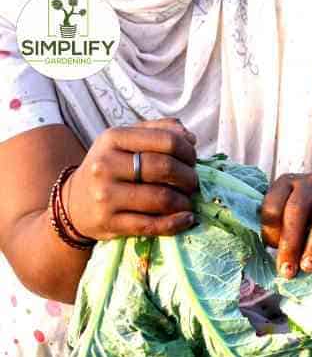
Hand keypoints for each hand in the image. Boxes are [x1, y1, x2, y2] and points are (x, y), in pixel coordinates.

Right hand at [66, 119, 198, 239]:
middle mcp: (106, 165)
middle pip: (165, 168)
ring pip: (162, 198)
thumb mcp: (126, 141)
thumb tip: (190, 137)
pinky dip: (177, 223)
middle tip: (192, 183)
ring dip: (185, 202)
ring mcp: (106, 195)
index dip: (188, 152)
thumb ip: (159, 131)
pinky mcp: (109, 222)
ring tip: (187, 201)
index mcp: (113, 138)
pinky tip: (187, 218)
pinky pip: (152, 225)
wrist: (75, 202)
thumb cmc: (112, 167)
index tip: (192, 160)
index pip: (167, 140)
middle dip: (189, 177)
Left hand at [260, 173, 311, 278]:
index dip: (270, 229)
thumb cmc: (308, 217)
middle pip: (298, 208)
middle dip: (291, 242)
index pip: (273, 204)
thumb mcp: (289, 215)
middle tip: (288, 270)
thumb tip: (272, 258)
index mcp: (287, 183)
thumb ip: (279, 230)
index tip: (270, 250)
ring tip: (309, 266)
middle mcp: (311, 183)